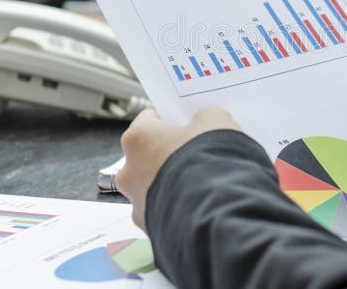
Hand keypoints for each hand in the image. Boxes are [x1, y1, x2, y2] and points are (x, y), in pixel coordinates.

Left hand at [116, 107, 240, 229]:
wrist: (217, 212)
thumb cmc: (209, 160)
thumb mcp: (215, 121)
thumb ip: (205, 117)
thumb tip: (205, 122)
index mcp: (137, 139)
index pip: (148, 119)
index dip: (170, 118)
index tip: (186, 121)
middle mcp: (129, 172)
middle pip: (148, 156)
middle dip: (170, 154)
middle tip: (198, 152)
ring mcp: (139, 204)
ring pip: (155, 188)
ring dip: (174, 184)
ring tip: (205, 183)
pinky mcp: (152, 229)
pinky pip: (166, 213)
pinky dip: (181, 209)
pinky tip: (204, 204)